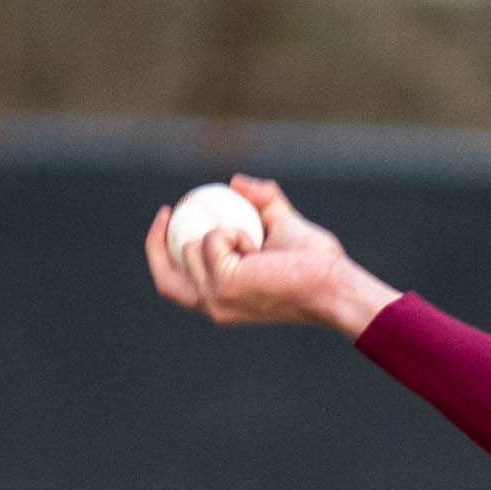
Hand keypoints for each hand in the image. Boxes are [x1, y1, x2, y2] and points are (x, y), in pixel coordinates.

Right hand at [143, 174, 400, 336]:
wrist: (334, 285)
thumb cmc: (317, 266)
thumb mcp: (285, 226)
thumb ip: (264, 202)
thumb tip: (236, 182)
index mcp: (222, 302)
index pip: (176, 287)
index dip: (160, 255)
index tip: (167, 220)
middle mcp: (214, 307)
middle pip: (166, 279)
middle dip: (156, 243)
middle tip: (168, 210)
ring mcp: (215, 299)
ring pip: (191, 248)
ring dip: (221, 233)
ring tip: (256, 246)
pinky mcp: (223, 285)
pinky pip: (212, 240)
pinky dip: (233, 234)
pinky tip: (258, 249)